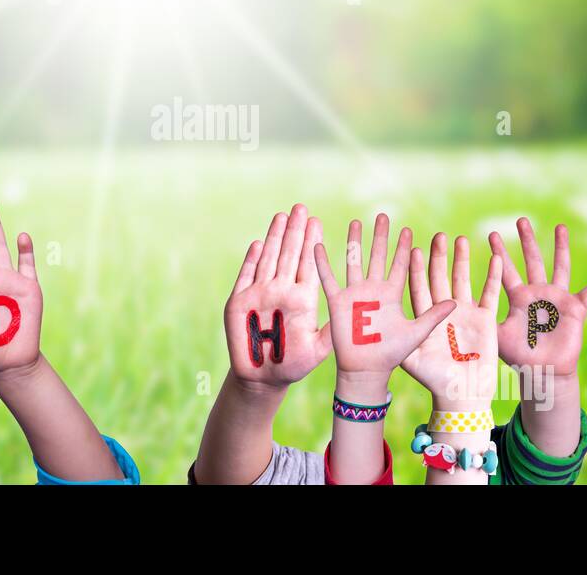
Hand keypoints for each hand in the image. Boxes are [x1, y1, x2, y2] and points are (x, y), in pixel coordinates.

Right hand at [224, 204, 330, 388]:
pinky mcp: (239, 303)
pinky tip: (257, 243)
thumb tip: (347, 314)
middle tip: (301, 208)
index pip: (307, 264)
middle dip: (295, 231)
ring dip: (274, 238)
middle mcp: (282, 291)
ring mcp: (260, 295)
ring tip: (281, 216)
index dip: (311, 243)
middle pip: (289, 255)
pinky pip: (246, 276)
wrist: (262, 379)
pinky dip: (251, 260)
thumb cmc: (293, 366)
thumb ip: (330, 332)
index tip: (317, 221)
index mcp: (302, 299)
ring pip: (268, 260)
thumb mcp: (318, 351)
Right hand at [315, 214, 453, 379]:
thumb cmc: (392, 354)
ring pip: (353, 261)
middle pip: (377, 257)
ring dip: (354, 242)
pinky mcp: (337, 302)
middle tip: (383, 215)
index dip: (402, 248)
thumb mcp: (417, 332)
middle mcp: (373, 290)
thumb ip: (434, 315)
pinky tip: (318, 245)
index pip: (398, 265)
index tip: (407, 229)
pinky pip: (328, 279)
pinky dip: (322, 263)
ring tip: (356, 222)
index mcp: (391, 295)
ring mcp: (354, 294)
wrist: (366, 371)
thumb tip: (457, 301)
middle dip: (380, 237)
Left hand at [400, 234, 499, 409]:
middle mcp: (444, 312)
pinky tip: (495, 257)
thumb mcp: (412, 359)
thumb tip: (379, 323)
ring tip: (459, 239)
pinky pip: (490, 294)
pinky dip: (493, 276)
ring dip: (461, 260)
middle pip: (439, 278)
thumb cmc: (435, 380)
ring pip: (462, 280)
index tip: (412, 248)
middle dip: (438, 257)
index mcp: (424, 318)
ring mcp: (466, 313)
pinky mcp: (486, 319)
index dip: (415, 269)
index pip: (418, 287)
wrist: (463, 395)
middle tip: (438, 236)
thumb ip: (399, 339)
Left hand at [490, 218, 586, 376]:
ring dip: (561, 247)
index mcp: (519, 298)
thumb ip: (481, 320)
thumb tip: (453, 310)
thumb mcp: (496, 335)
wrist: (544, 373)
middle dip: (527, 241)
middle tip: (521, 219)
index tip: (491, 234)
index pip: (506, 270)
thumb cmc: (518, 357)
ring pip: (560, 267)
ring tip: (560, 226)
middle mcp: (538, 293)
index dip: (500, 253)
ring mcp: (558, 299)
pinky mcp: (576, 309)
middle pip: (533, 261)